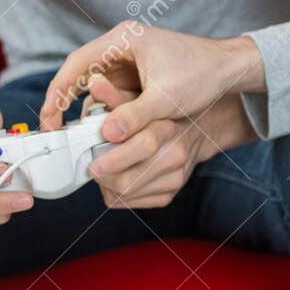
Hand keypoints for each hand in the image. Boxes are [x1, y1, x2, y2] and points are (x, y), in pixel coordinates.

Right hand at [39, 23, 264, 141]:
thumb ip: (135, 116)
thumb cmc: (202, 75)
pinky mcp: (135, 72)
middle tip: (53, 131)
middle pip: (79, 72)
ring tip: (69, 134)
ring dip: (81, 106)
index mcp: (123, 39)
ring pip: (93, 83)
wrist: (230, 68)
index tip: (50, 119)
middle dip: (63, 100)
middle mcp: (121, 44)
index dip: (57, 91)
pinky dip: (100, 108)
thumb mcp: (168, 98)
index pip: (77, 64)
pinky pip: (108, 90)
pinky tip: (94, 129)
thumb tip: (105, 134)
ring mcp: (127, 57)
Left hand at [84, 77, 254, 209]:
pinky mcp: (169, 194)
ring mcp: (175, 178)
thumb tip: (95, 85)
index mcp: (168, 128)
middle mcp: (176, 155)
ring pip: (126, 195)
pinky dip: (117, 194)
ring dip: (107, 185)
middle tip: (92, 167)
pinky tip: (119, 176)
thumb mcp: (142, 99)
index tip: (93, 164)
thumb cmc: (162, 112)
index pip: (143, 146)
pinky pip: (130, 203)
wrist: (197, 131)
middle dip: (103, 177)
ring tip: (106, 169)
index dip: (113, 158)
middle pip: (129, 180)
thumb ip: (116, 97)